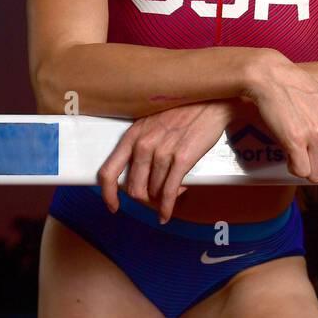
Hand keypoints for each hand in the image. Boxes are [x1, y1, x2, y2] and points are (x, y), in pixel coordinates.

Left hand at [96, 99, 237, 222]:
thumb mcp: (151, 125)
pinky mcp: (182, 159)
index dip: (108, 194)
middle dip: (144, 198)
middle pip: (133, 188)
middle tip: (155, 197)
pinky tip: (166, 214)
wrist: (210, 104)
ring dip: (161, 198)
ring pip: (152, 192)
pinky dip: (167, 207)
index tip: (114, 206)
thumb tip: (136, 175)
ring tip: (173, 190)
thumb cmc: (182, 114)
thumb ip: (140, 147)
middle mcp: (143, 145)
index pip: (108, 172)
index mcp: (132, 136)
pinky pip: (168, 192)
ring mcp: (162, 152)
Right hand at [243, 52, 317, 212]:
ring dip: (304, 169)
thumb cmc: (296, 92)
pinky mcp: (295, 139)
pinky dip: (291, 166)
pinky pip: (298, 171)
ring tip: (296, 148)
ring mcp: (316, 135)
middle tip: (308, 160)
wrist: (271, 76)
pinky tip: (287, 150)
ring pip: (315, 177)